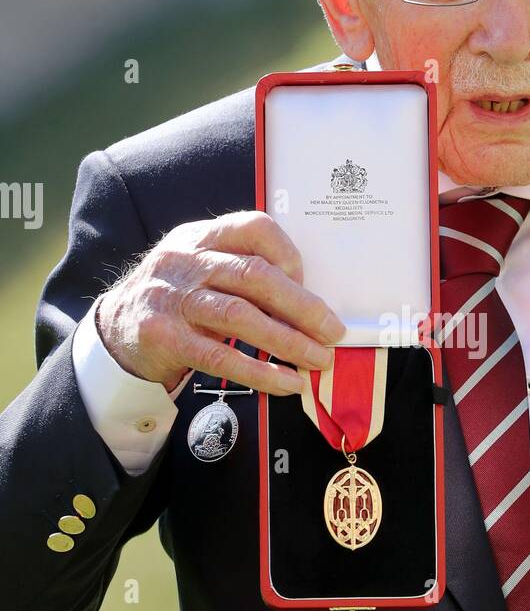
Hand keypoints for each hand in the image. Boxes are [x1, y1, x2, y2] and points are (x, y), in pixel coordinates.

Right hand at [95, 211, 345, 394]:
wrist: (114, 330)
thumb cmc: (177, 299)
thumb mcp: (202, 269)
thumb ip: (244, 273)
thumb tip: (310, 304)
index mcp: (202, 237)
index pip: (254, 228)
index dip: (289, 254)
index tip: (309, 282)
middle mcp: (187, 261)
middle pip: (255, 276)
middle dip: (303, 307)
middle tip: (333, 332)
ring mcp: (173, 298)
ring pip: (240, 316)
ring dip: (288, 342)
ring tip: (318, 360)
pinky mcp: (164, 336)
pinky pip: (221, 355)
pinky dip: (260, 371)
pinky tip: (287, 382)